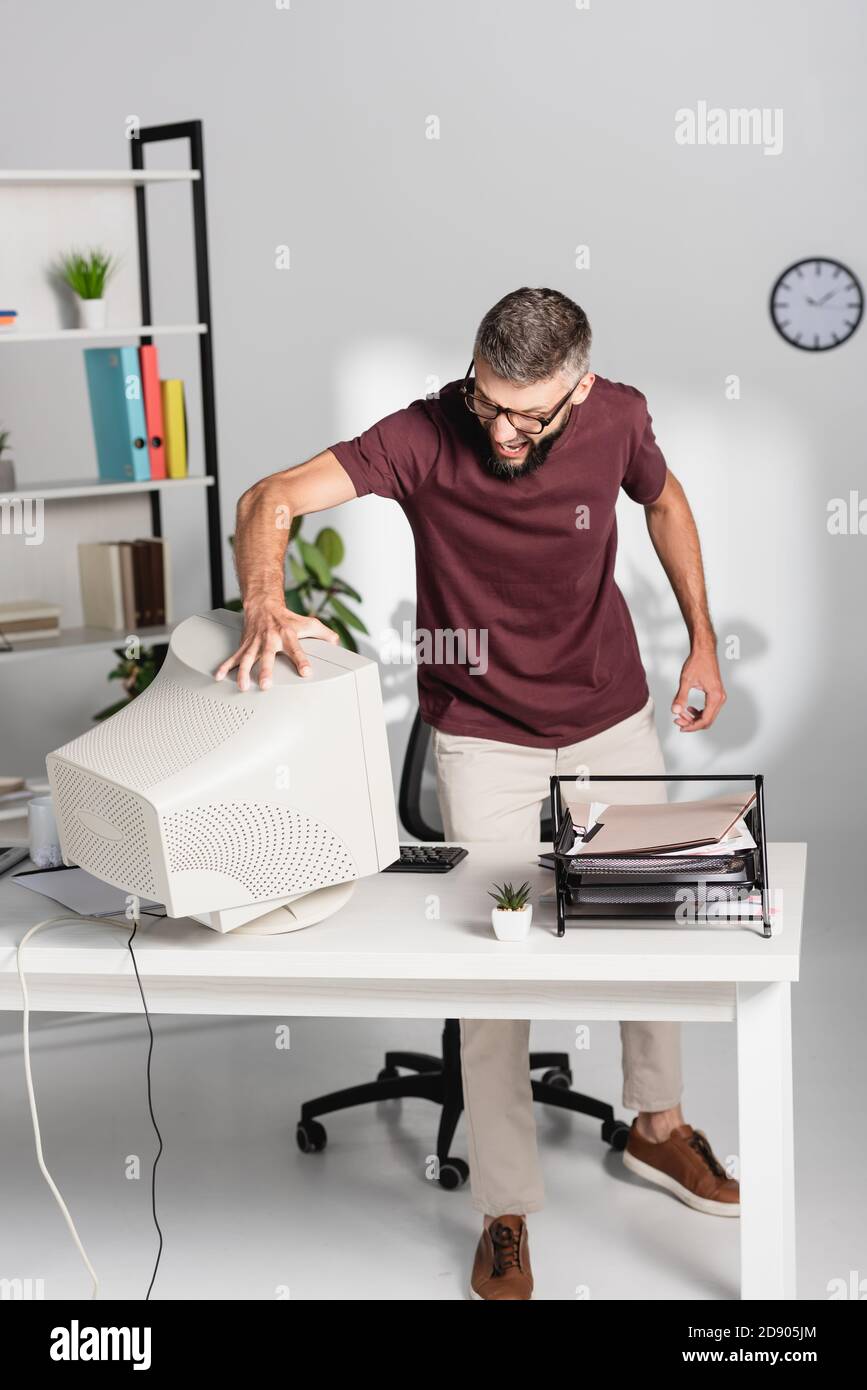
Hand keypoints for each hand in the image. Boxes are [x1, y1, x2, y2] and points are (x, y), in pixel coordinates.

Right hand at [214, 599, 339, 689]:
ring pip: (248, 658)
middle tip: (266, 684)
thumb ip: (324, 633)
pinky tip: (219, 676)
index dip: (302, 661)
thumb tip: (336, 642)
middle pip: (268, 656)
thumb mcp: (308, 623)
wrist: (264, 604)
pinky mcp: (245, 645)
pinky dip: (226, 667)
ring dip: (244, 673)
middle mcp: (270, 639)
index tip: (306, 672)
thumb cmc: (287, 617)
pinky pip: (234, 657)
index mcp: (287, 635)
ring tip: (243, 686)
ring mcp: (256, 643)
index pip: (297, 650)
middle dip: (266, 670)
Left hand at [671, 645, 725, 731]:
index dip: (691, 726)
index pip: (705, 720)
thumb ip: (680, 697)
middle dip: (692, 723)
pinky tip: (689, 709)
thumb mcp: (686, 681)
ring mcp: (720, 696)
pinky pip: (709, 709)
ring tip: (681, 714)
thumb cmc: (697, 662)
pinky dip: (699, 712)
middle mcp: (720, 698)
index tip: (680, 727)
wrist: (704, 651)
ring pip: (709, 716)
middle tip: (677, 720)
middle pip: (708, 720)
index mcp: (715, 696)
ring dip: (695, 718)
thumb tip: (675, 711)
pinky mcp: (717, 694)